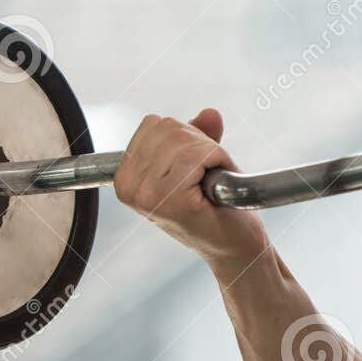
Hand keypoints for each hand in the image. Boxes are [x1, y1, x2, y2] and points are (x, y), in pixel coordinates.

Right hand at [113, 108, 268, 266]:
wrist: (236, 247)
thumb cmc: (218, 208)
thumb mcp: (202, 164)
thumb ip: (198, 135)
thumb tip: (210, 113)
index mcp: (125, 176)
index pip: (153, 123)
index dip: (186, 137)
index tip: (195, 168)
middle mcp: (128, 186)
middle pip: (169, 127)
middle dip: (200, 144)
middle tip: (207, 177)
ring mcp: (146, 195)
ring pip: (184, 138)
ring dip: (211, 154)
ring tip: (211, 184)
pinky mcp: (170, 201)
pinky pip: (198, 153)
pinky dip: (218, 160)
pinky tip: (217, 187)